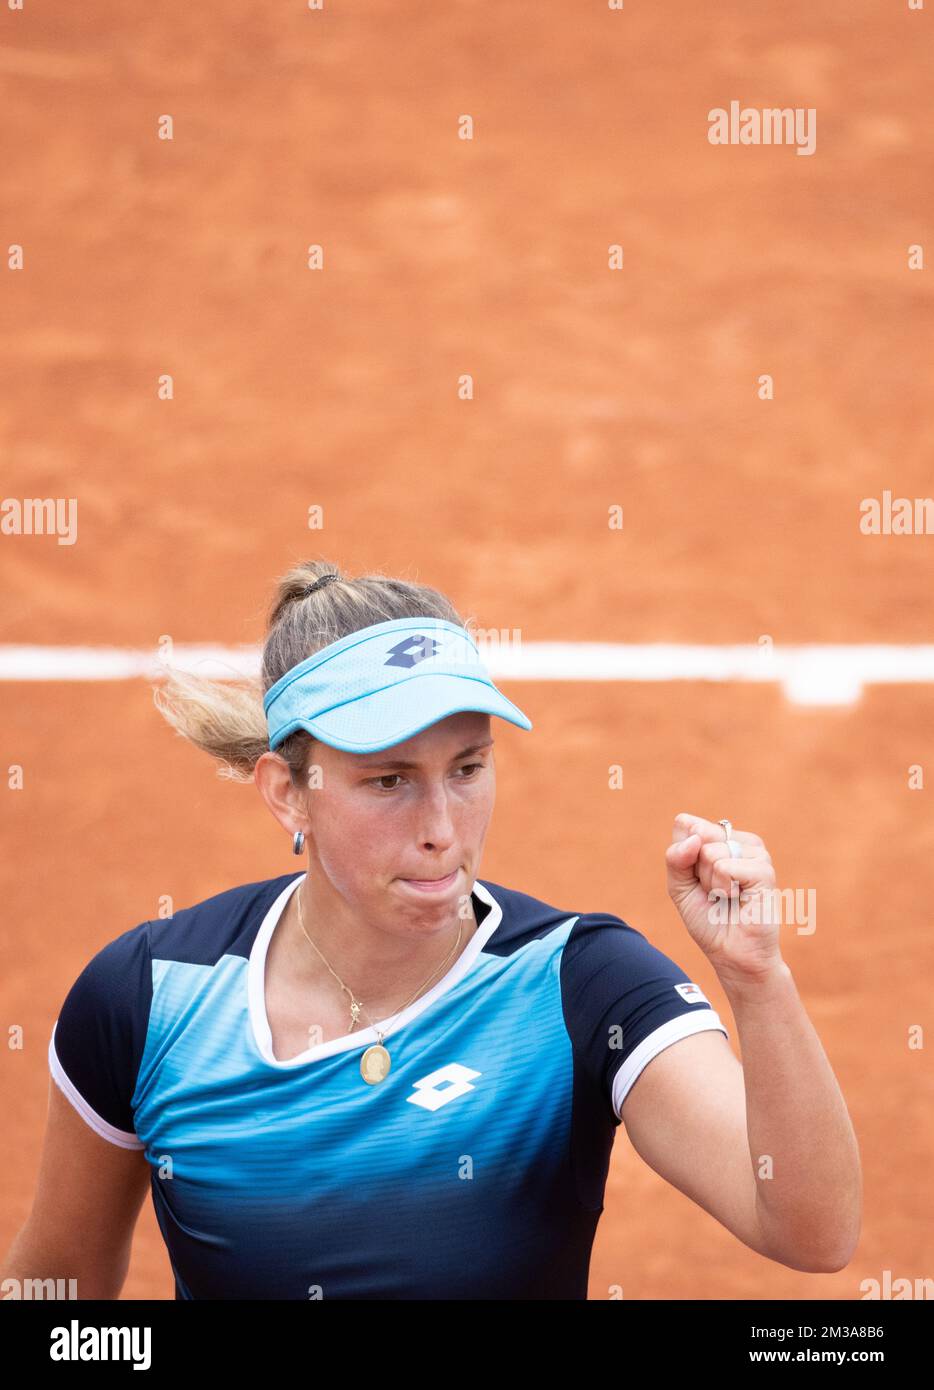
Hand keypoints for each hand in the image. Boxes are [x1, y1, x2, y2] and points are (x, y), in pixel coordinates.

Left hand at [664, 811, 783, 983]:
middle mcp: (740, 841)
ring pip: (711, 852)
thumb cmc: (708, 919)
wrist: (731, 953)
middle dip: (696, 871)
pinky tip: (739, 900)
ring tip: (728, 897)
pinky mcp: (765, 870)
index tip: (697, 880)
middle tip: (714, 892)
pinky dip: (724, 889)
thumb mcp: (679, 886)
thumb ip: (676, 857)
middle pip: (697, 836)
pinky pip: (725, 867)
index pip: (685, 825)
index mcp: (722, 839)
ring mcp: (756, 854)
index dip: (682, 856)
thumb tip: (694, 837)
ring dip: (711, 883)